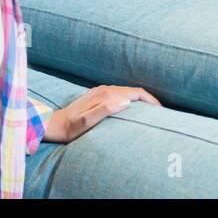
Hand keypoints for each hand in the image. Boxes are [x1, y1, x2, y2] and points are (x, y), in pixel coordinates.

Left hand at [43, 85, 161, 143]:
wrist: (56, 124)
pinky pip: (118, 94)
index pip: (135, 92)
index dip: (150, 100)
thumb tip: (124, 102)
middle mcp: (104, 90)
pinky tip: (131, 109)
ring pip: (126, 92)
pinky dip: (129, 100)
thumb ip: (104, 110)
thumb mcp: (87, 122)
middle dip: (148, 100)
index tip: (161, 111)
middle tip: (159, 114)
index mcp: (106, 95)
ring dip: (139, 100)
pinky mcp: (96, 96)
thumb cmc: (72, 128)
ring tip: (149, 112)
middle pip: (133, 91)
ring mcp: (100, 91)